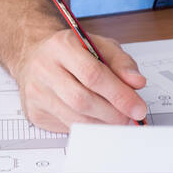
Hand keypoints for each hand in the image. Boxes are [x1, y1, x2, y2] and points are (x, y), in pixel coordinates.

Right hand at [15, 30, 148, 132]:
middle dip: (112, 114)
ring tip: (118, 120)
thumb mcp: (100, 45)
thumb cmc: (72, 50)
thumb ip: (121, 62)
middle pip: (82, 100)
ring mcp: (36, 92)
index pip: (93, 74)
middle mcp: (44, 68)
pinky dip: (87, 128)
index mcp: (62, 45)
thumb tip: (137, 83)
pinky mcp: (34, 111)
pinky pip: (66, 127)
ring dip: (102, 124)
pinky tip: (97, 120)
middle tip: (130, 118)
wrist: (35, 55)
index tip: (138, 107)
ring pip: (74, 118)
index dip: (119, 94)